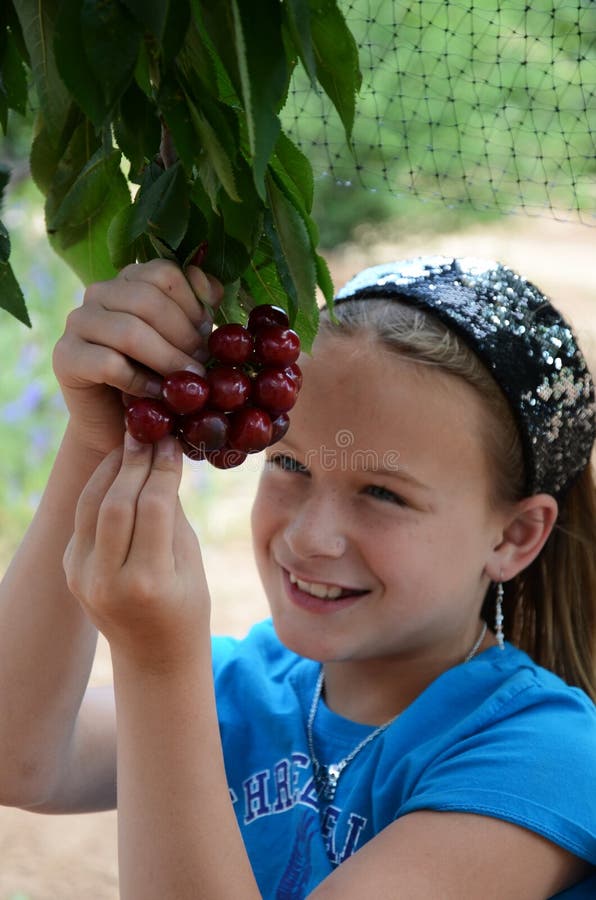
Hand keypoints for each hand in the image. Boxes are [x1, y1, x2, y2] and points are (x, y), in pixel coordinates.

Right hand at [53, 260, 222, 455]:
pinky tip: (156, 394)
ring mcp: (78, 321)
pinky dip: (139, 381)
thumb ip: (198, 311)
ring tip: (187, 382)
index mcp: (129, 280)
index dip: (193, 305)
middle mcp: (99, 292)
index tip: (207, 334)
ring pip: (129, 331)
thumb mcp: (184, 340)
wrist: (118, 421)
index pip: (164, 273)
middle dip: (183, 336)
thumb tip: (212, 291)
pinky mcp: (65, 356)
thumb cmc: (157, 375)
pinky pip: (108, 363)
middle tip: (202, 366)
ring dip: (167, 360)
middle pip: (147, 300)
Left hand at [62, 432, 209, 671]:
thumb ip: (173, 515)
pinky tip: (117, 471)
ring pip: (91, 506)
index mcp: (148, 582)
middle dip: (135, 463)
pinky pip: (83, 520)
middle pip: (117, 503)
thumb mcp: (191, 563)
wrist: (153, 656)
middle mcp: (107, 580)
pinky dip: (99, 491)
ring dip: (111, 469)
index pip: (154, 508)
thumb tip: (161, 462)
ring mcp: (81, 576)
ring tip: (131, 444)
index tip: (173, 443)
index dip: (163, 469)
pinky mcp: (70, 570)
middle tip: (149, 434)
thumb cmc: (186, 607)